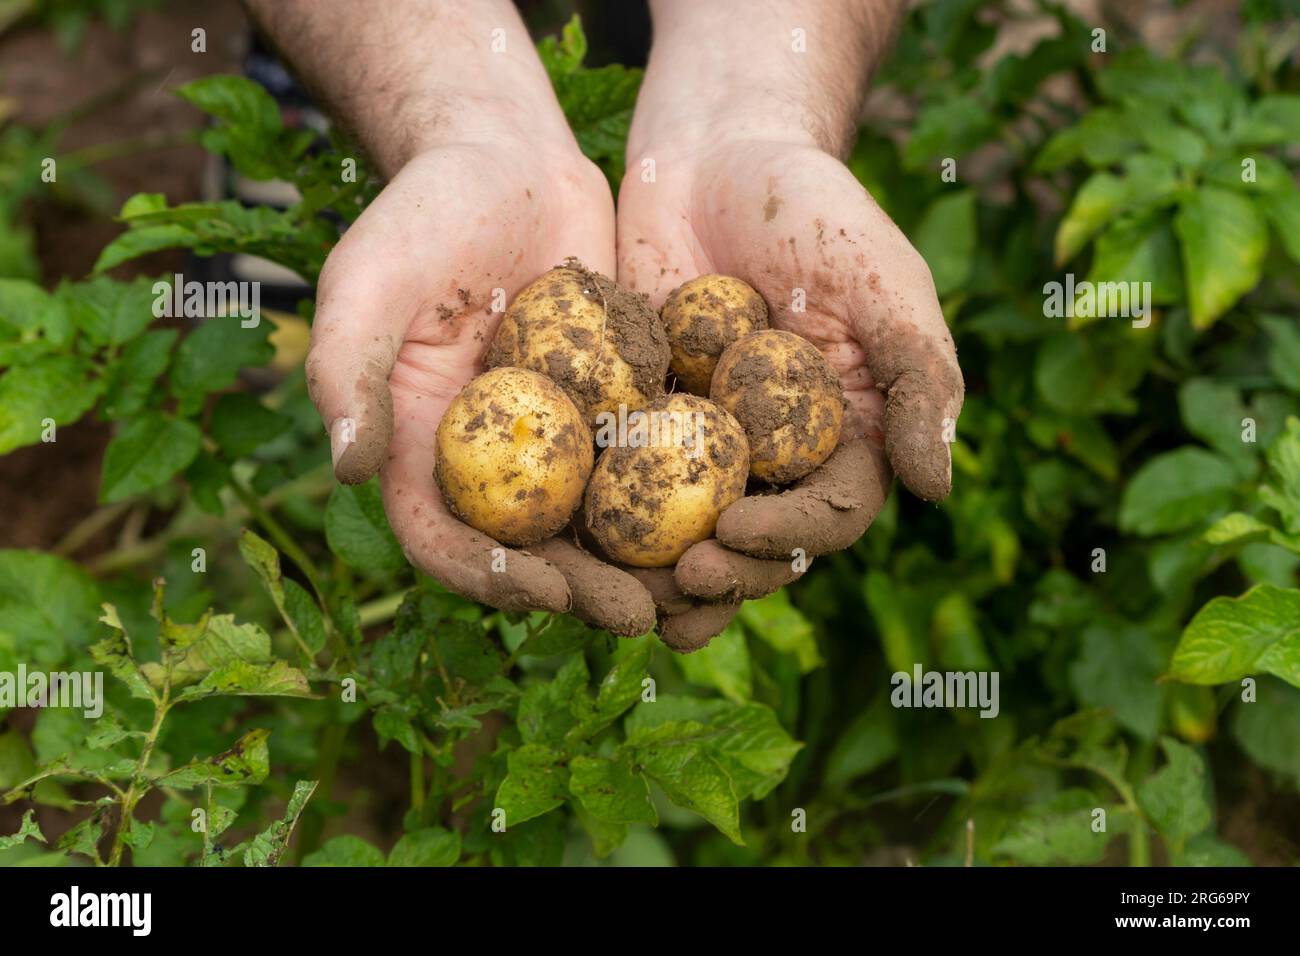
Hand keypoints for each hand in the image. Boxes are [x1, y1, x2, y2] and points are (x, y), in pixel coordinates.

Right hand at [306, 139, 654, 634]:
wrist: (510, 160)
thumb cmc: (425, 213)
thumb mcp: (370, 277)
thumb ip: (346, 365)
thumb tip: (347, 466)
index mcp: (418, 449)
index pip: (445, 538)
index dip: (491, 577)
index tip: (548, 590)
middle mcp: (487, 460)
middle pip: (530, 550)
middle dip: (582, 591)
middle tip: (640, 616)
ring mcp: (553, 439)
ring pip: (596, 521)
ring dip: (640, 562)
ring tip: (694, 587)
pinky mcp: (611, 408)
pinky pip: (645, 462)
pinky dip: (679, 493)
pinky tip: (728, 515)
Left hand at [617, 137, 963, 641]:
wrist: (712, 154)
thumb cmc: (813, 208)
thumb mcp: (884, 281)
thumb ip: (919, 378)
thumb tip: (936, 489)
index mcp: (847, 436)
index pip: (829, 513)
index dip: (789, 537)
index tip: (736, 533)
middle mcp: (780, 455)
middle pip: (760, 542)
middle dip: (724, 573)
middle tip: (678, 581)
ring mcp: (708, 446)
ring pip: (690, 531)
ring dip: (662, 575)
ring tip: (624, 600)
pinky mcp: (641, 426)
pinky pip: (623, 483)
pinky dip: (603, 520)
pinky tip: (572, 547)